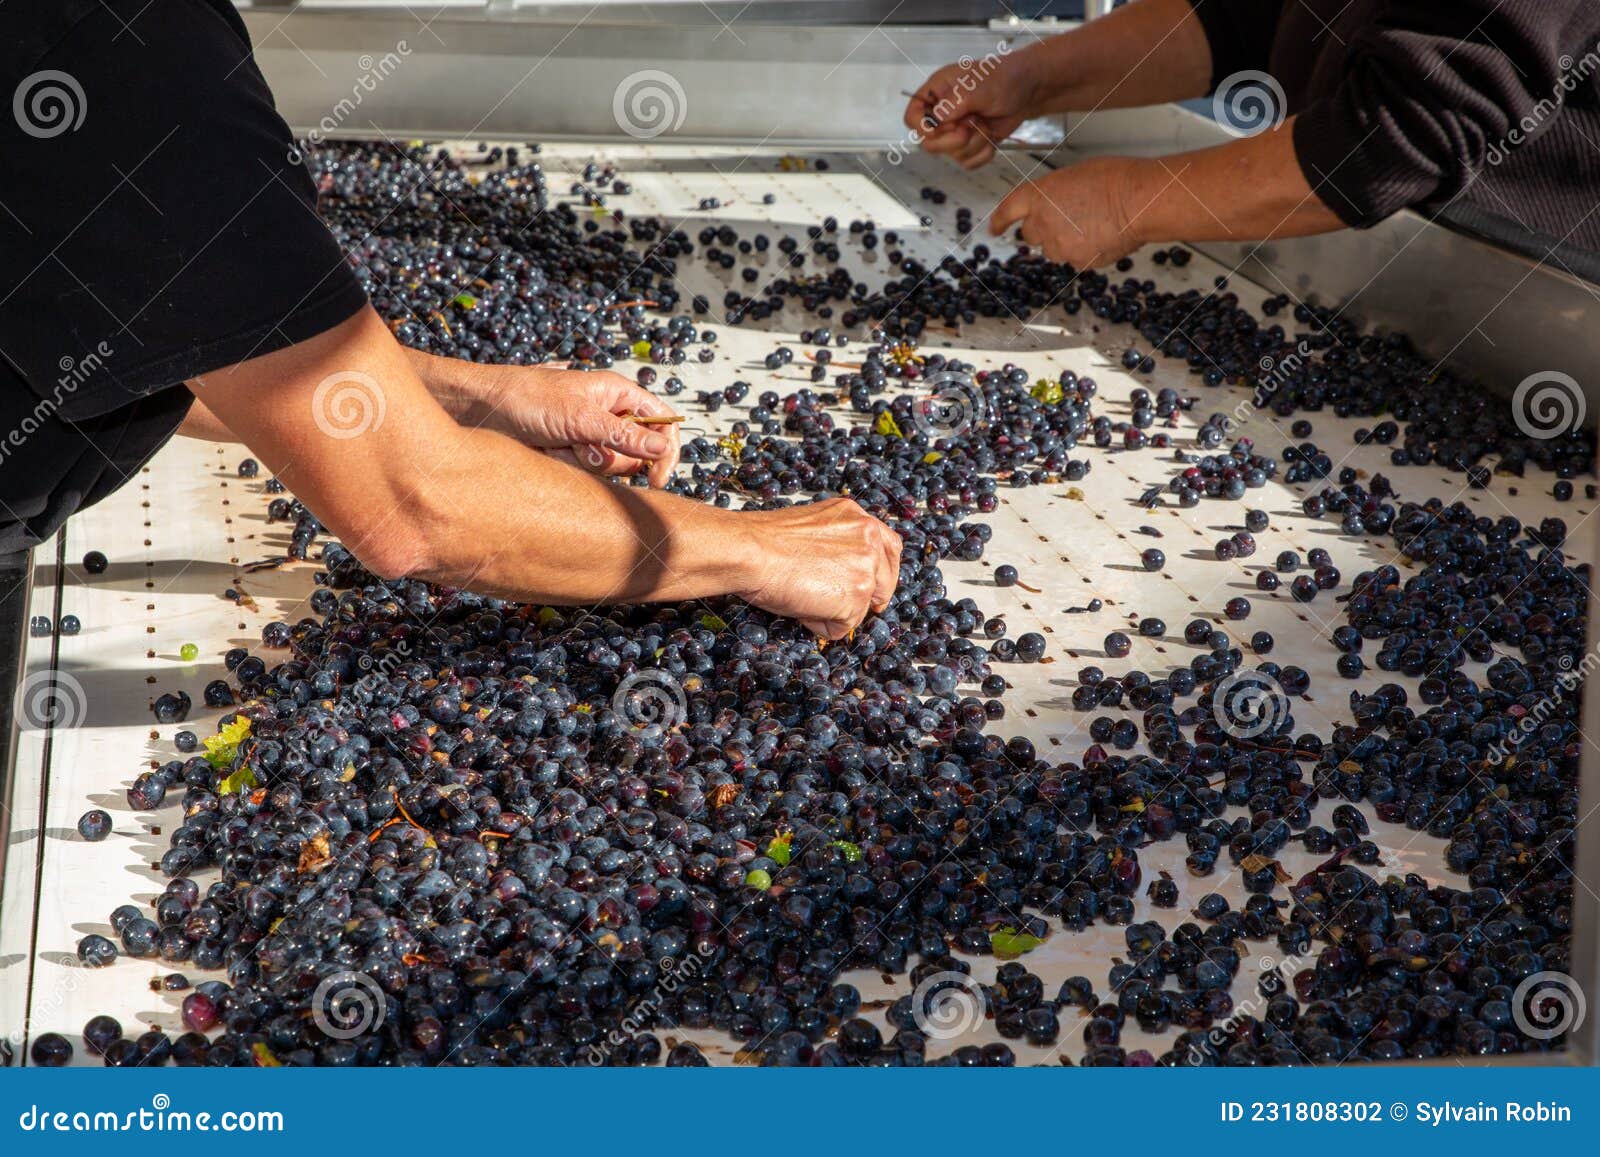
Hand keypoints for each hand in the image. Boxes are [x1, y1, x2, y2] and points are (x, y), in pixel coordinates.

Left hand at [474, 367, 681, 487]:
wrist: (483, 409)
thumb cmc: (528, 399)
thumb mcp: (579, 418)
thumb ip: (623, 435)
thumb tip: (662, 449)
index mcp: (619, 394)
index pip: (663, 423)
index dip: (665, 451)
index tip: (656, 479)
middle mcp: (610, 414)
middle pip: (637, 452)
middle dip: (610, 457)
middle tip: (583, 446)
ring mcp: (591, 435)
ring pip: (610, 466)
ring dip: (583, 461)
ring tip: (558, 443)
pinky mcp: (573, 452)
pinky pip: (586, 472)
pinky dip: (568, 465)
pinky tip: (548, 450)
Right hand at [736, 498, 902, 638]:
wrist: (751, 551)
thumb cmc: (766, 541)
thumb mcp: (814, 527)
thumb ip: (839, 542)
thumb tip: (841, 571)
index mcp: (859, 518)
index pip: (891, 547)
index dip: (880, 573)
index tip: (871, 589)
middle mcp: (870, 538)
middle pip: (885, 582)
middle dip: (863, 598)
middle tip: (832, 603)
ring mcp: (867, 568)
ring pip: (861, 607)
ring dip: (833, 610)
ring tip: (802, 594)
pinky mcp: (857, 596)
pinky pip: (842, 627)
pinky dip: (820, 625)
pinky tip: (800, 606)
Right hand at [904, 52, 1038, 169]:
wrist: (1027, 91)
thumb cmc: (1004, 78)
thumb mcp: (979, 85)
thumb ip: (956, 101)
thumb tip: (938, 117)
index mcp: (937, 93)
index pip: (912, 117)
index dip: (923, 128)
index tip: (941, 127)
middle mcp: (943, 114)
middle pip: (929, 143)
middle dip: (953, 140)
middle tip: (972, 125)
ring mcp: (955, 132)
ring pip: (952, 155)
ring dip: (974, 143)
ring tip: (986, 124)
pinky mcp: (969, 145)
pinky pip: (968, 162)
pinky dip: (983, 153)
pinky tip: (991, 137)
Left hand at [989, 157, 1145, 267]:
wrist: (1139, 201)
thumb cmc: (1116, 180)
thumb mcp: (1075, 176)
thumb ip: (1056, 194)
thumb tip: (1057, 206)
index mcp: (1039, 195)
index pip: (1008, 209)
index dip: (1000, 220)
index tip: (994, 227)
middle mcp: (1042, 222)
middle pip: (1030, 234)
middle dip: (1043, 230)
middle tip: (1066, 220)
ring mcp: (1058, 245)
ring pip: (1054, 250)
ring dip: (1066, 242)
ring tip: (1093, 224)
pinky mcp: (1077, 262)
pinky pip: (1075, 260)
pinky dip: (1085, 252)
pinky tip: (1103, 236)